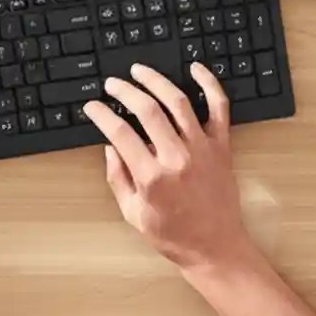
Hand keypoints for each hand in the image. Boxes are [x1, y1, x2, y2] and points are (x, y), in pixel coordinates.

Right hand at [84, 63, 255, 269]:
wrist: (215, 247)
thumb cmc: (174, 236)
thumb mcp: (133, 214)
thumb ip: (118, 178)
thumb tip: (110, 147)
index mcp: (152, 177)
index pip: (120, 133)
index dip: (102, 115)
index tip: (93, 107)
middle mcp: (178, 158)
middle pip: (147, 110)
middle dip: (125, 91)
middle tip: (113, 84)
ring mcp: (202, 149)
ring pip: (178, 102)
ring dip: (157, 81)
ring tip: (140, 71)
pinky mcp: (221, 147)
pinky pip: (219, 108)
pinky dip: (209, 84)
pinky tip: (196, 69)